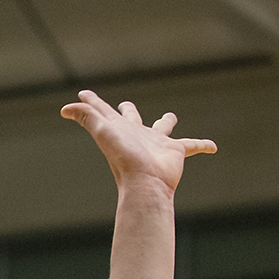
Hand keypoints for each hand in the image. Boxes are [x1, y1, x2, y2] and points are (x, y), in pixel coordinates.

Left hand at [61, 90, 215, 193]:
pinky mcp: (175, 152)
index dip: (92, 103)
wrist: (146, 183)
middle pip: (132, 118)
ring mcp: (156, 144)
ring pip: (163, 129)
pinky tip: (213, 147)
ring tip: (169, 118)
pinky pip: (193, 145)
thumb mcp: (103, 132)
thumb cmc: (124, 159)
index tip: (84, 94)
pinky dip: (203, 145)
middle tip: (125, 105)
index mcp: (119, 130)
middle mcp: (136, 135)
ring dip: (167, 123)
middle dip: (128, 111)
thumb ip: (87, 117)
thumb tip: (64, 109)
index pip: (102, 112)